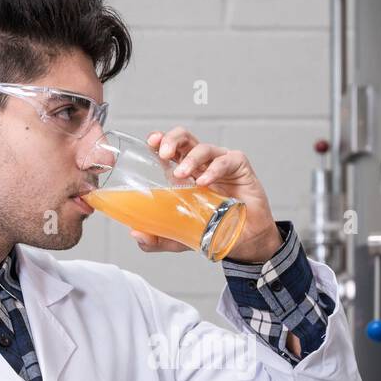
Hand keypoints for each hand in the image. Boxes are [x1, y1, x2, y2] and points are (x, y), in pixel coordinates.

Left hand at [129, 127, 280, 262]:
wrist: (245, 241)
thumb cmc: (215, 230)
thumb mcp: (179, 237)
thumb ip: (157, 238)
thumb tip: (136, 234)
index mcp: (186, 173)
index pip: (170, 149)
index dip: (159, 140)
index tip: (150, 143)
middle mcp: (202, 164)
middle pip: (184, 139)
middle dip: (171, 140)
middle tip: (163, 154)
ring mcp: (221, 164)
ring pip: (203, 147)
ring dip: (190, 157)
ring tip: (181, 173)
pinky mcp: (239, 167)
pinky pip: (225, 161)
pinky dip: (213, 169)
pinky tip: (205, 181)